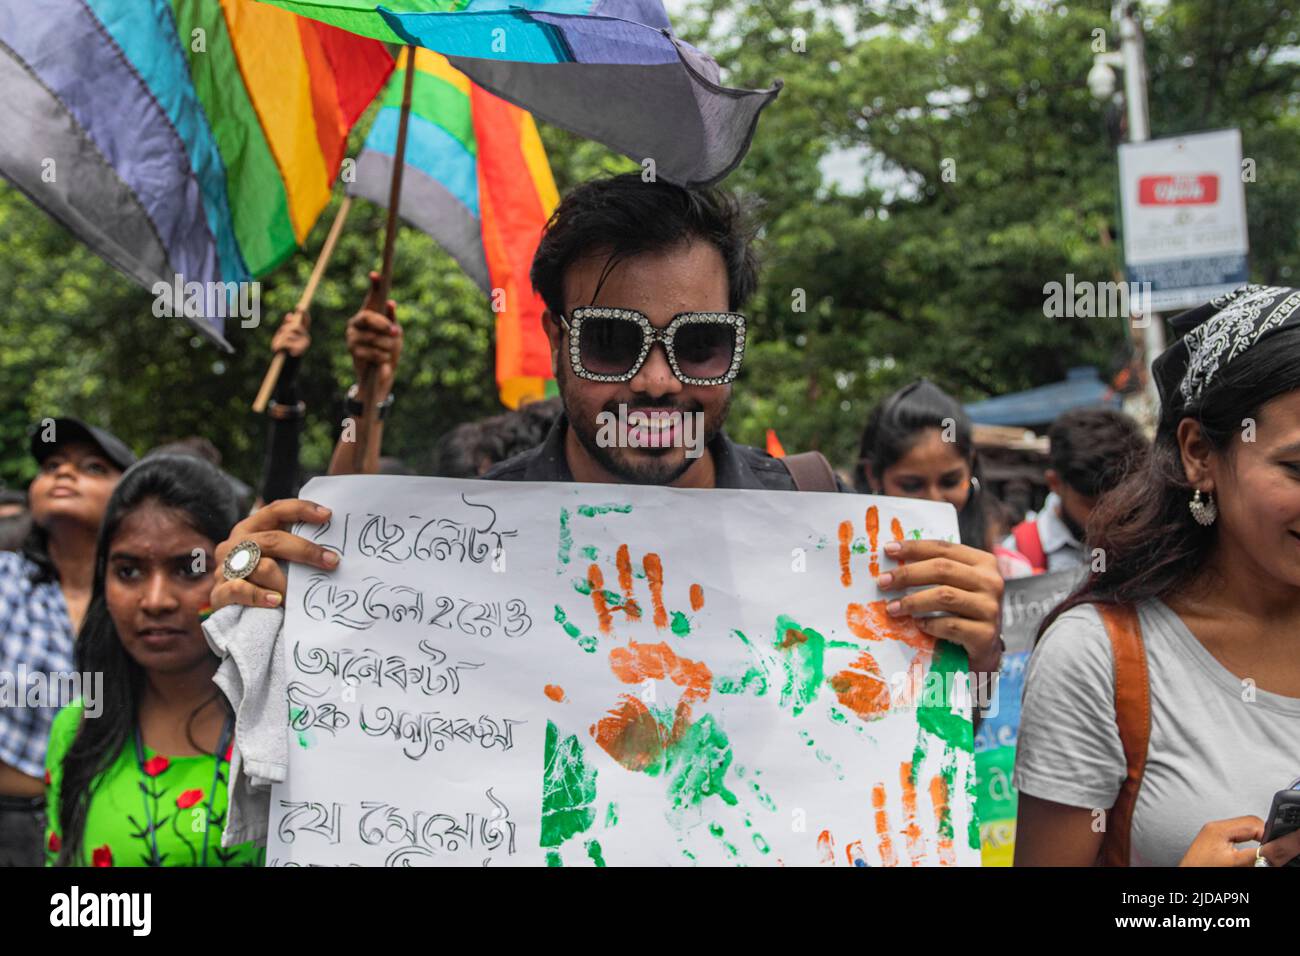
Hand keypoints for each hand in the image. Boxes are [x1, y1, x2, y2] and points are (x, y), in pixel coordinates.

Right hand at [210, 499, 338, 610]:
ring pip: (263, 567)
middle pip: (273, 540)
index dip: (301, 509)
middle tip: (332, 561)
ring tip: (299, 594)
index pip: (276, 510)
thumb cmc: (266, 581)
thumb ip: (293, 548)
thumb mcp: (278, 558)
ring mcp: (225, 567)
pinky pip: (242, 590)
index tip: (328, 515)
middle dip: (306, 550)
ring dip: (286, 582)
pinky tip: (276, 601)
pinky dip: (262, 596)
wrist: (238, 618)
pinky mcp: (219, 592)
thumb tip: (331, 548)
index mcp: (251, 528)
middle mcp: (235, 543)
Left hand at [270, 310, 310, 356]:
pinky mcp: (299, 350)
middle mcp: (307, 338)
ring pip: (289, 334)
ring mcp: (304, 344)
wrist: (284, 364)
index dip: (304, 313)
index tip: (299, 306)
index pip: (306, 321)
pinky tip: (278, 350)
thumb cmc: (284, 347)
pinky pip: (286, 342)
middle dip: (286, 328)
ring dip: (281, 338)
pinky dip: (280, 345)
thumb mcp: (283, 334)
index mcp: (304, 333)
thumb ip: (287, 324)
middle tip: (281, 333)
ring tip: (279, 346)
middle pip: (295, 326)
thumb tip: (290, 314)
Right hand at [347, 271, 402, 397]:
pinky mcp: (353, 351)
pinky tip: (384, 359)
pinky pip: (371, 351)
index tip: (376, 274)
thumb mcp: (395, 332)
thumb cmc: (389, 348)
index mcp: (368, 314)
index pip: (370, 297)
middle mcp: (356, 322)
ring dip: (386, 345)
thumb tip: (390, 302)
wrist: (382, 373)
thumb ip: (392, 318)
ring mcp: (352, 336)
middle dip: (383, 325)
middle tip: (396, 332)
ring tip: (389, 350)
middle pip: (368, 317)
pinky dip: (382, 356)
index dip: (373, 286)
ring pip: (372, 336)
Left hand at [876, 538, 1003, 671]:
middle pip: (943, 569)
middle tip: (883, 582)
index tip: (888, 549)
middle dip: (908, 574)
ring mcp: (991, 608)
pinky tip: (917, 625)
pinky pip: (950, 625)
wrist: (985, 649)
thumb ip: (935, 572)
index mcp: (984, 563)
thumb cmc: (963, 612)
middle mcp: (991, 582)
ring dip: (913, 601)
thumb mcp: (956, 586)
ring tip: (892, 607)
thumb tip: (893, 561)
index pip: (944, 548)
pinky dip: (929, 624)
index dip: (914, 547)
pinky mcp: (986, 634)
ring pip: (945, 596)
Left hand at [1180, 816, 1299, 866]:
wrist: (1184, 881)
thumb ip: (1257, 855)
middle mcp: (1213, 828)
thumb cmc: (1200, 871)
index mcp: (1218, 828)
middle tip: (1271, 854)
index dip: (1269, 835)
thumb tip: (1277, 848)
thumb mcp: (1235, 864)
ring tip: (1260, 857)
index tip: (1278, 848)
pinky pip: (1235, 837)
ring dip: (1256, 842)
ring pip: (1243, 832)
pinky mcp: (1211, 843)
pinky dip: (1246, 845)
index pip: (1253, 823)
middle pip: (1249, 825)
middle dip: (1263, 838)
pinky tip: (1248, 857)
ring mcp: (1212, 835)